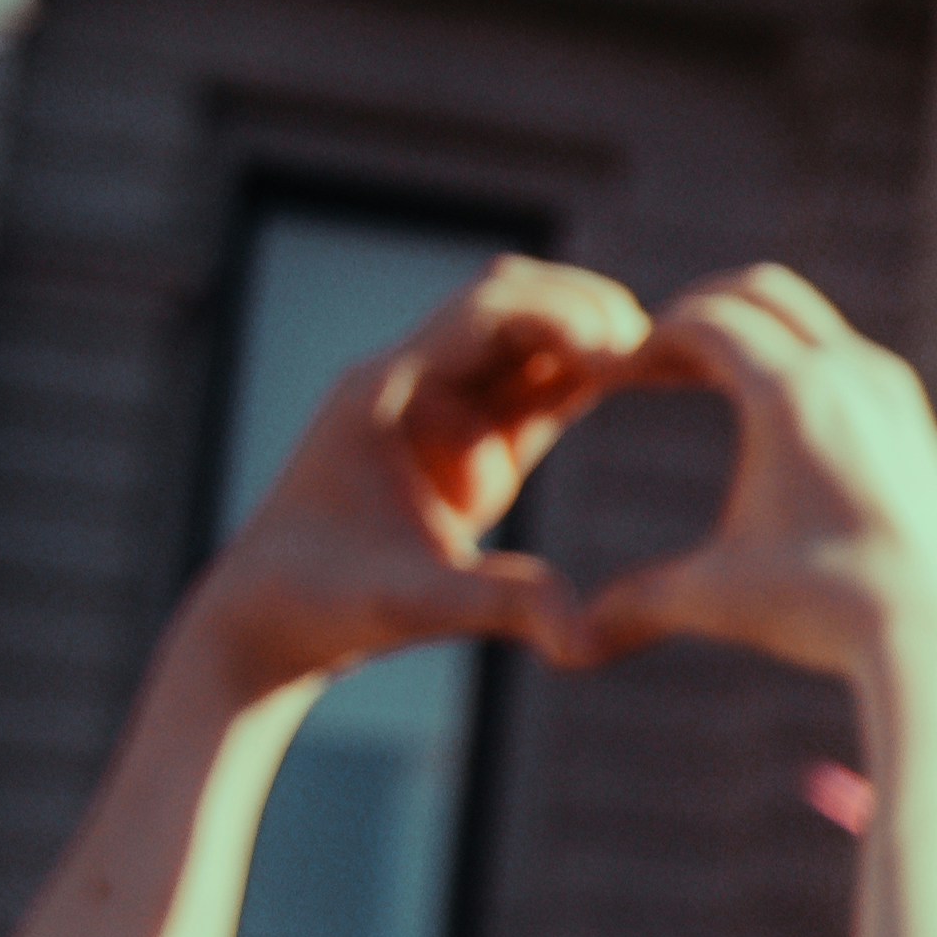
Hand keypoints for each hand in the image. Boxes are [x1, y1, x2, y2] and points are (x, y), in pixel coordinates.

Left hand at [176, 255, 649, 698]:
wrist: (270, 621)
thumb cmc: (321, 605)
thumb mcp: (416, 604)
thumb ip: (504, 604)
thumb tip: (584, 636)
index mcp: (387, 393)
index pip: (481, 314)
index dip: (557, 314)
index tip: (621, 345)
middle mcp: (415, 382)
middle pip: (512, 300)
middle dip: (583, 309)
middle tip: (659, 343)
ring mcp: (445, 410)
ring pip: (531, 335)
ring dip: (591, 336)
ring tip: (666, 358)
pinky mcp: (472, 442)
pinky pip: (538, 386)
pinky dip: (588, 375)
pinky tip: (647, 378)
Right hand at [555, 267, 936, 692]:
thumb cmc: (825, 610)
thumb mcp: (718, 598)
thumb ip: (636, 602)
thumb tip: (570, 641)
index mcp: (792, 392)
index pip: (704, 321)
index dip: (646, 341)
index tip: (607, 373)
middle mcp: (850, 372)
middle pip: (758, 292)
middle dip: (697, 313)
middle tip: (648, 357)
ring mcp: (890, 389)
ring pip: (806, 321)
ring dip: (750, 335)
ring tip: (695, 378)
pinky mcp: (911, 417)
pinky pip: (840, 354)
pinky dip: (793, 360)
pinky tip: (761, 414)